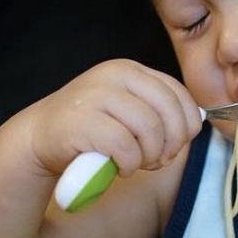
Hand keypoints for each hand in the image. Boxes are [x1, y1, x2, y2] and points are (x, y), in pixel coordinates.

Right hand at [25, 59, 202, 175]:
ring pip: (149, 129)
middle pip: (168, 111)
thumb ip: (159, 110)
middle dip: (171, 143)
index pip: (178, 94)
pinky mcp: (81, 121)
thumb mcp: (128, 110)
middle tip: (159, 160)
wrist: (40, 137)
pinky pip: (125, 146)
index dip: (186, 124)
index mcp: (130, 70)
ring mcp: (96, 95)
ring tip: (138, 164)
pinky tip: (121, 167)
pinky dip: (130, 164)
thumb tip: (196, 123)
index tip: (177, 144)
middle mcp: (114, 75)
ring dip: (151, 156)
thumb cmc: (93, 129)